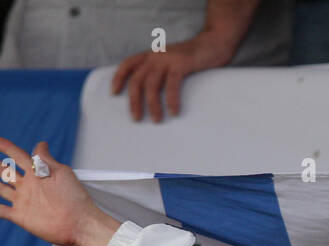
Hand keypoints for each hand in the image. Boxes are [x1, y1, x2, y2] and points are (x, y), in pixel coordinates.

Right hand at [0, 139, 121, 245]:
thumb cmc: (76, 199)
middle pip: (6, 172)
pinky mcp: (21, 216)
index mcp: (39, 174)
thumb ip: (46, 159)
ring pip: (2, 189)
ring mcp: (24, 201)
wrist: (80, 224)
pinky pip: (1, 211)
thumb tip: (40, 144)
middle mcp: (30, 187)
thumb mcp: (62, 173)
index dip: (8, 148)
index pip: (19, 157)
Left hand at [111, 32, 235, 122]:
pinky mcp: (181, 64)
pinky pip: (172, 84)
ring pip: (151, 84)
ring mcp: (167, 59)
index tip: (114, 93)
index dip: (118, 78)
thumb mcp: (171, 60)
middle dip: (134, 101)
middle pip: (137, 80)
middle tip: (136, 118)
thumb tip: (153, 92)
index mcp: (151, 54)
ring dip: (152, 105)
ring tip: (157, 120)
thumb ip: (161, 70)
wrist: (214, 43)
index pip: (127, 65)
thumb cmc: (195, 57)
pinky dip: (171, 100)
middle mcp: (155, 56)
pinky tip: (173, 112)